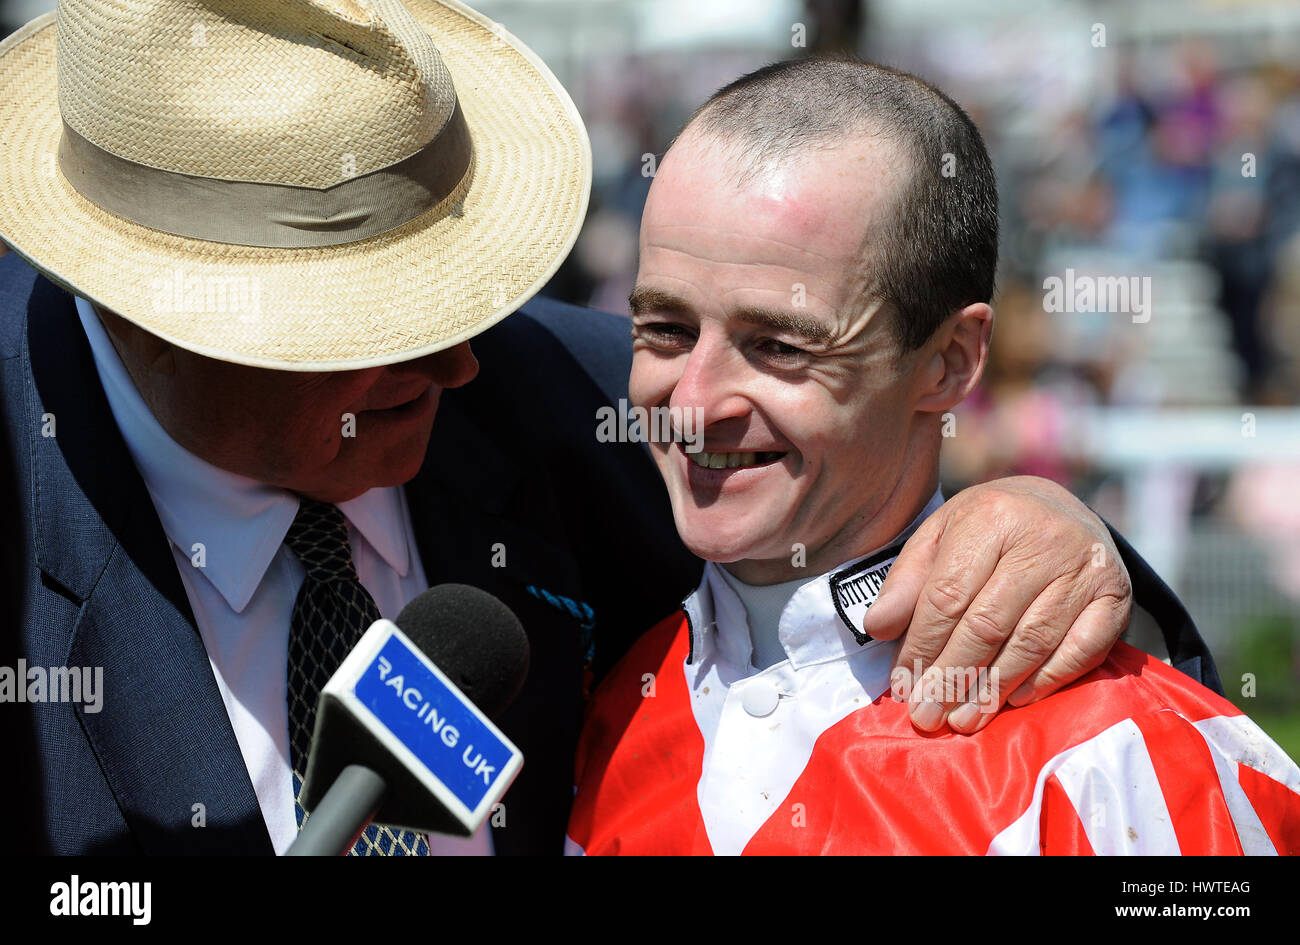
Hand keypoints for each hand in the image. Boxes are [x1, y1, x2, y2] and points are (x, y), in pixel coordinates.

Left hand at [860, 476, 1131, 733]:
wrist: (1059, 505)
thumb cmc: (988, 527)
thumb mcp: (939, 535)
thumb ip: (907, 580)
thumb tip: (877, 628)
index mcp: (991, 517)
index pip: (947, 596)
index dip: (921, 646)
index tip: (901, 685)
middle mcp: (1043, 539)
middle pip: (988, 624)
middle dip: (951, 678)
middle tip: (927, 716)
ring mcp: (1085, 568)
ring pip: (1032, 642)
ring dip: (993, 690)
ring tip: (962, 720)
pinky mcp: (1117, 596)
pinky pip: (1081, 650)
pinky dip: (1047, 680)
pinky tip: (1016, 701)